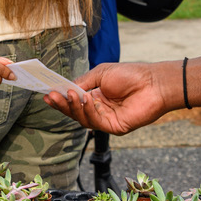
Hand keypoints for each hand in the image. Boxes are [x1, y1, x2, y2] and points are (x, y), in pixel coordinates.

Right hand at [43, 62, 171, 135]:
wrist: (153, 83)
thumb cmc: (131, 74)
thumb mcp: (101, 73)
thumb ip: (83, 82)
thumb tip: (66, 88)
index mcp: (96, 95)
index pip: (74, 99)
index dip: (60, 97)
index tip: (47, 93)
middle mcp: (99, 108)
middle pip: (75, 111)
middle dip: (62, 104)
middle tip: (51, 96)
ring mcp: (106, 119)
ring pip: (82, 118)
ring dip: (73, 106)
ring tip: (68, 94)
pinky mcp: (113, 127)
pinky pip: (95, 122)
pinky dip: (87, 111)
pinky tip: (85, 99)